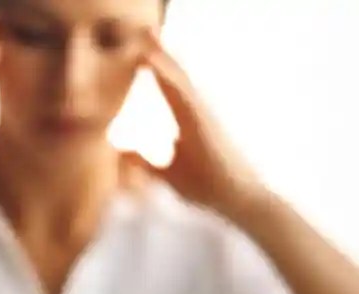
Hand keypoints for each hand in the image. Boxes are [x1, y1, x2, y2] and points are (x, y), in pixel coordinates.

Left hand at [125, 32, 268, 222]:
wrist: (236, 201)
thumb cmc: (207, 188)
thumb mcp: (165, 174)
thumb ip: (144, 163)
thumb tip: (122, 155)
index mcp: (187, 119)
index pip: (167, 85)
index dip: (153, 65)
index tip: (137, 45)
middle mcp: (196, 110)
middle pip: (173, 73)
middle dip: (158, 50)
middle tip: (142, 27)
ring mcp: (202, 112)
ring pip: (178, 76)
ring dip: (161, 54)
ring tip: (145, 33)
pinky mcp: (203, 120)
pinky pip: (182, 92)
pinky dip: (166, 75)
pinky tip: (152, 61)